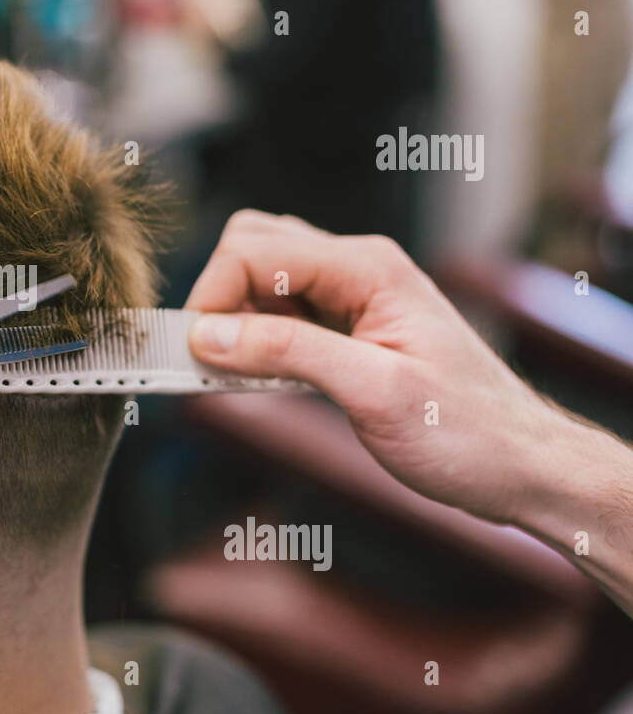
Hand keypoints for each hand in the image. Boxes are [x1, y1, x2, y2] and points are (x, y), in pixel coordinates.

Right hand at [184, 210, 574, 526]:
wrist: (521, 467)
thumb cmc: (467, 433)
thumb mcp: (372, 392)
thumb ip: (286, 351)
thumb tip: (208, 334)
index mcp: (367, 269)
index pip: (254, 251)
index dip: (212, 297)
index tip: (192, 351)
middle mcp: (357, 270)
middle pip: (251, 247)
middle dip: (217, 298)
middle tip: (206, 358)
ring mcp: (352, 297)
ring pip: (261, 278)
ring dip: (234, 321)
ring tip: (229, 374)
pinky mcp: (346, 329)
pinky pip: (280, 314)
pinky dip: (254, 341)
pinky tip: (257, 379)